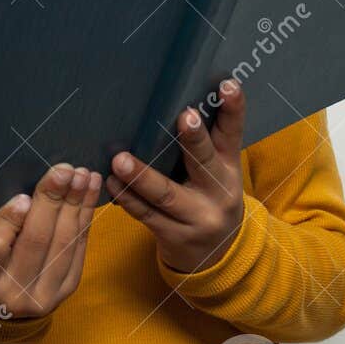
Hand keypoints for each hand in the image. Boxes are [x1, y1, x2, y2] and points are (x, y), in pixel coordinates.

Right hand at [0, 162, 100, 318]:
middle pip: (36, 241)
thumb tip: (25, 192)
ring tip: (82, 175)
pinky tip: (90, 189)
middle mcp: (14, 292)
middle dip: (52, 201)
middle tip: (63, 171)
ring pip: (64, 243)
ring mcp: (45, 295)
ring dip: (76, 204)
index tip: (22, 197)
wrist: (2, 305)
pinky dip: (86, 214)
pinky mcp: (67, 288)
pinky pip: (79, 246)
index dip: (8, 222)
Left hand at [107, 76, 246, 272]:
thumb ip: (204, 146)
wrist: (217, 258)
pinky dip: (127, 199)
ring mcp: (197, 217)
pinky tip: (111, 184)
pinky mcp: (175, 236)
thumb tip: (173, 100)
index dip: (233, 109)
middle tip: (185, 116)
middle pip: (205, 162)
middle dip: (195, 140)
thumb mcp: (218, 174)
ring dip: (142, 176)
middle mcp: (218, 191)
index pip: (233, 134)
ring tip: (120, 159)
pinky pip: (147, 216)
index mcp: (229, 168)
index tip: (227, 85)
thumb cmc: (209, 200)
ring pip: (167, 194)